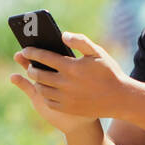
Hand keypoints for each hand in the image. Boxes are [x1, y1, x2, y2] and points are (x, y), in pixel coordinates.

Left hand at [9, 32, 126, 125]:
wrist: (119, 98)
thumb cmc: (108, 72)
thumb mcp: (97, 53)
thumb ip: (80, 41)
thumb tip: (62, 35)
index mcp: (71, 67)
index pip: (44, 57)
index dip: (32, 52)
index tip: (26, 49)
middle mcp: (65, 83)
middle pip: (39, 74)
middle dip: (31, 67)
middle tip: (31, 64)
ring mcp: (65, 98)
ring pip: (42, 89)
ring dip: (37, 81)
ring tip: (38, 76)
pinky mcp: (67, 108)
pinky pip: (49, 101)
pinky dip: (45, 94)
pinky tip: (47, 89)